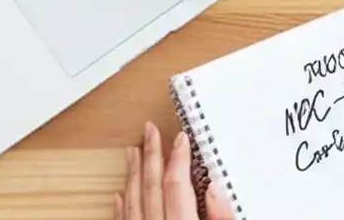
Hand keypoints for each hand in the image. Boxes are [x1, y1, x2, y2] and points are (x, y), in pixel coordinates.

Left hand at [114, 121, 233, 219]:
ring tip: (133, 151)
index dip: (179, 159)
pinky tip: (121, 192)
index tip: (180, 138)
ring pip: (134, 201)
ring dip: (134, 173)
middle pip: (151, 187)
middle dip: (151, 155)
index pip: (177, 185)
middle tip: (149, 131)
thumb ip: (223, 217)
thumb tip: (215, 188)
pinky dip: (122, 205)